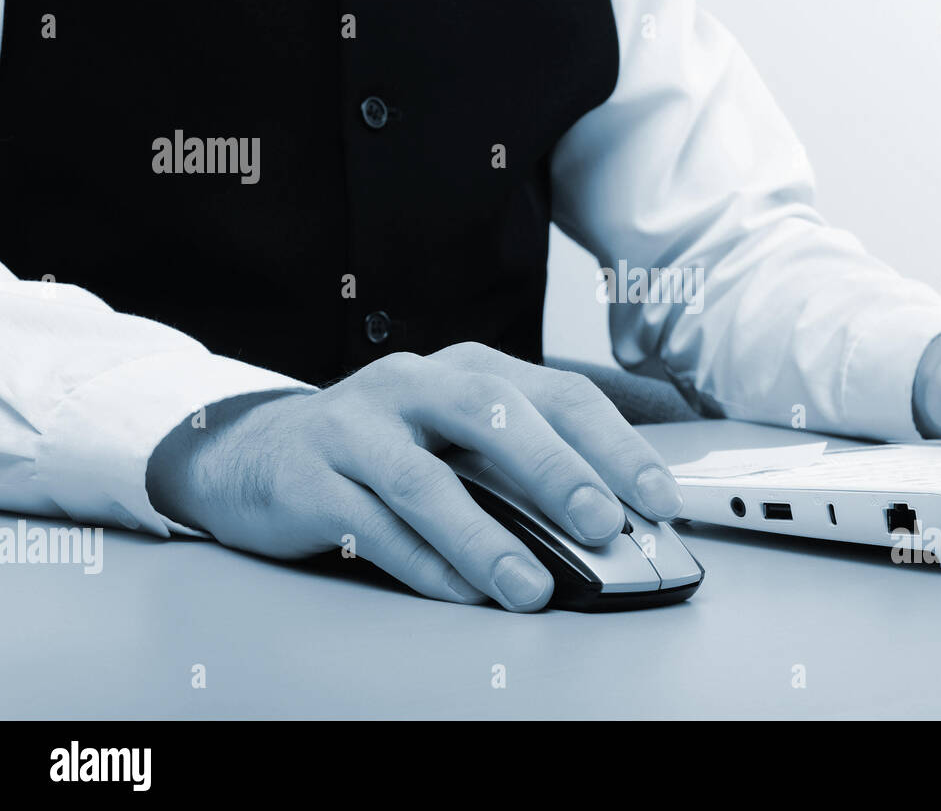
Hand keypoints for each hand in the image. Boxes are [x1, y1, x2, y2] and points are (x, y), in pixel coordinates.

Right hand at [146, 343, 684, 611]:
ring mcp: (356, 427)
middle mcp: (413, 384)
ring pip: (427, 480)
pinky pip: (372, 526)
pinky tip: (461, 594)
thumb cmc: (383, 445)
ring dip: (485, 538)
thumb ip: (522, 465)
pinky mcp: (311, 478)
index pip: (558, 394)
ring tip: (529, 587)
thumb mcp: (457, 435)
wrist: (259, 450)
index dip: (616, 445)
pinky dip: (421, 564)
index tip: (658, 498)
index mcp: (467, 370)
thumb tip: (609, 522)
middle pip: (494, 415)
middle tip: (603, 524)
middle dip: (556, 471)